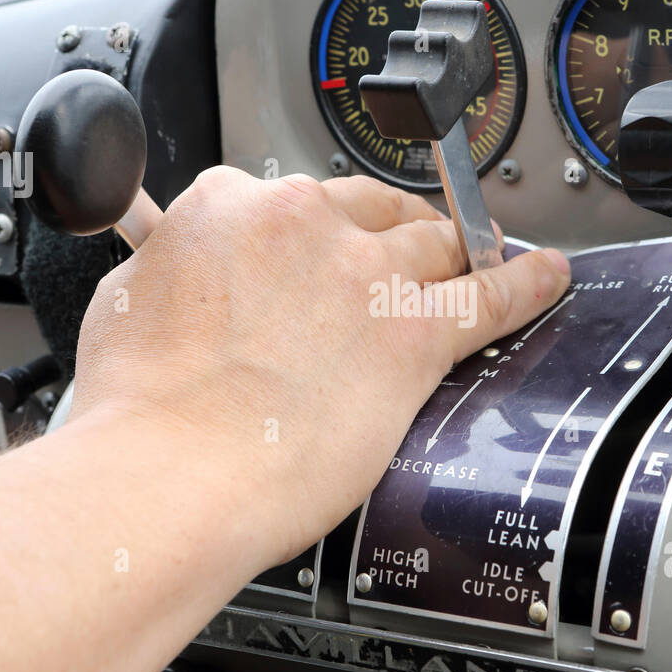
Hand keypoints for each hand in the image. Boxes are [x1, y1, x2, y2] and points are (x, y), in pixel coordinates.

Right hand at [70, 167, 570, 567]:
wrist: (172, 471)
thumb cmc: (141, 407)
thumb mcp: (127, 305)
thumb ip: (177, 269)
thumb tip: (187, 268)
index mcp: (232, 208)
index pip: (290, 200)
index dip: (311, 233)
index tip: (315, 254)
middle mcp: (304, 223)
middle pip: (371, 209)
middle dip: (386, 232)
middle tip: (393, 261)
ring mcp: (366, 274)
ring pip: (433, 241)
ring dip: (453, 249)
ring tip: (473, 256)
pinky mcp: (415, 331)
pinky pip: (491, 293)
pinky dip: (526, 283)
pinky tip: (545, 278)